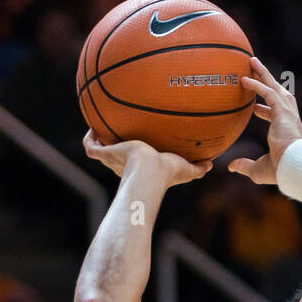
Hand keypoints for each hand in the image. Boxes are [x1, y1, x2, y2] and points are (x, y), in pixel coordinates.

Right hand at [82, 130, 212, 184]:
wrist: (150, 171)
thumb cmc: (167, 174)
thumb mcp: (186, 170)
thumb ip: (197, 168)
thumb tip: (211, 164)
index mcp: (141, 169)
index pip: (136, 165)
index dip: (135, 159)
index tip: (137, 150)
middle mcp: (125, 166)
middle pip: (117, 158)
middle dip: (115, 149)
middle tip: (117, 135)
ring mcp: (114, 160)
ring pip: (101, 152)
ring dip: (100, 142)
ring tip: (100, 128)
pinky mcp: (107, 153)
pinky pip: (91, 147)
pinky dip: (90, 138)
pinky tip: (92, 126)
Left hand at [229, 56, 301, 183]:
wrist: (293, 166)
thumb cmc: (280, 170)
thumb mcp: (259, 169)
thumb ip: (245, 165)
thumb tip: (232, 167)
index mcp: (289, 132)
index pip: (278, 116)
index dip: (265, 111)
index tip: (254, 108)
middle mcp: (290, 119)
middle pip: (278, 94)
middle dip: (267, 81)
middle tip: (255, 70)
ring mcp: (288, 113)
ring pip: (274, 87)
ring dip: (263, 73)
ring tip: (251, 61)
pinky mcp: (283, 110)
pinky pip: (268, 93)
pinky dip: (256, 84)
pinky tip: (244, 79)